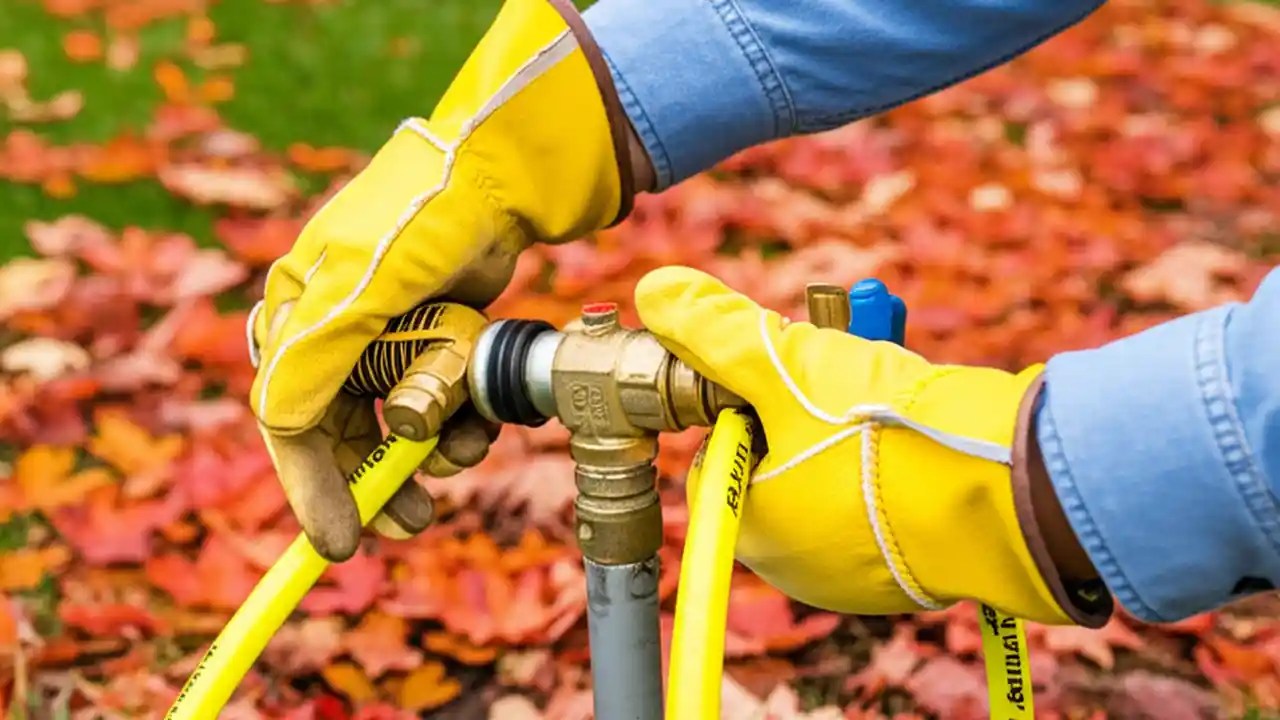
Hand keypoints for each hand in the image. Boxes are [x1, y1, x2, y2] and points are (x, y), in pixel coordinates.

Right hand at [248, 0, 638, 561]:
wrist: (497, 179)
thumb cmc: (420, 218)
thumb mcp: (359, 286)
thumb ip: (314, 358)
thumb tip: (278, 429)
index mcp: (294, 321)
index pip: (290, 423)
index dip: (312, 487)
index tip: (339, 541)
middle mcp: (335, 337)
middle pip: (345, 437)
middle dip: (379, 481)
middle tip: (414, 521)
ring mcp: (388, 342)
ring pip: (398, 428)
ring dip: (433, 449)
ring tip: (469, 447)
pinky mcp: (436, 343)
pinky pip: (440, 406)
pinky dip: (461, 421)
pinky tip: (483, 418)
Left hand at [635, 267, 1111, 626]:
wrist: (1012, 490)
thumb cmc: (881, 437)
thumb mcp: (785, 364)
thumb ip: (716, 330)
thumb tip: (657, 291)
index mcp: (753, 527)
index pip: (722, 449)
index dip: (750, 399)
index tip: (786, 368)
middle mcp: (802, 564)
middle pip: (784, 457)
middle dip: (811, 402)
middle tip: (843, 364)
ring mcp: (865, 569)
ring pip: (842, 472)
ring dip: (859, 417)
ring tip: (888, 377)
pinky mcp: (922, 563)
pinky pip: (894, 494)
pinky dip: (902, 453)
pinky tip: (923, 418)